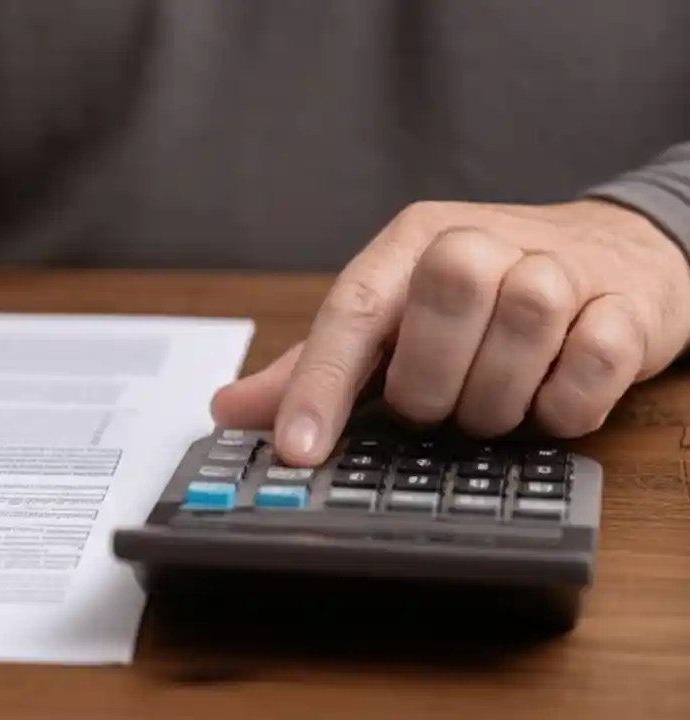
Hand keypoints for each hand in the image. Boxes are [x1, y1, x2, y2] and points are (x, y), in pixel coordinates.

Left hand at [211, 199, 689, 465]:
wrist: (616, 256)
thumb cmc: (482, 300)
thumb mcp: (394, 321)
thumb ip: (318, 368)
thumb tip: (231, 410)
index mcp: (412, 242)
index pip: (354, 307)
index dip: (321, 383)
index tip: (298, 450)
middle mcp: (483, 238)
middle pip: (448, 291)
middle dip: (430, 379)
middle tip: (433, 408)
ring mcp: (562, 267)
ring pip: (525, 320)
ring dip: (498, 395)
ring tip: (492, 405)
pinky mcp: (625, 306)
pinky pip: (592, 361)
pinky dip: (564, 402)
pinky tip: (550, 398)